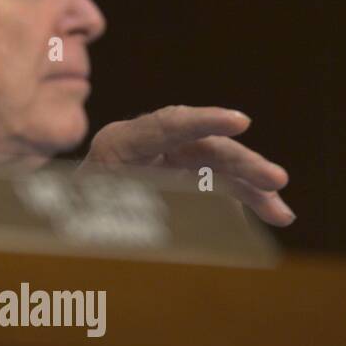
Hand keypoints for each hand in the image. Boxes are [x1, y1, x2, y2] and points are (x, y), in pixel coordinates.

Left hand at [81, 105, 294, 226]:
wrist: (63, 224)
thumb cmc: (71, 216)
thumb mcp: (85, 211)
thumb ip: (117, 209)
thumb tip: (141, 223)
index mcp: (117, 144)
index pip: (166, 125)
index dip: (204, 122)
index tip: (240, 122)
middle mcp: (148, 144)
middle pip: (202, 146)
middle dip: (242, 164)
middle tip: (276, 179)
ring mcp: (168, 158)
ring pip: (219, 166)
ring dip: (252, 188)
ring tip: (282, 213)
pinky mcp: (182, 176)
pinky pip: (219, 183)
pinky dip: (245, 199)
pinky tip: (274, 214)